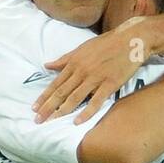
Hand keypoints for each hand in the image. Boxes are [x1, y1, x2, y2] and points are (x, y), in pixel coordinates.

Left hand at [35, 17, 159, 122]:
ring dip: (61, 111)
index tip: (34, 109)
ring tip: (51, 123)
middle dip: (48, 107)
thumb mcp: (82, 48)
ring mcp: (95, 78)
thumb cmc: (106, 44)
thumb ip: (64, 59)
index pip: (55, 84)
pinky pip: (95, 101)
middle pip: (61, 92)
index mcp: (74, 63)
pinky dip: (86, 112)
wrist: (130, 40)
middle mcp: (81, 71)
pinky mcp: (109, 84)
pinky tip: (77, 121)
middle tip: (38, 120)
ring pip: (74, 97)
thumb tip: (47, 65)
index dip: (44, 97)